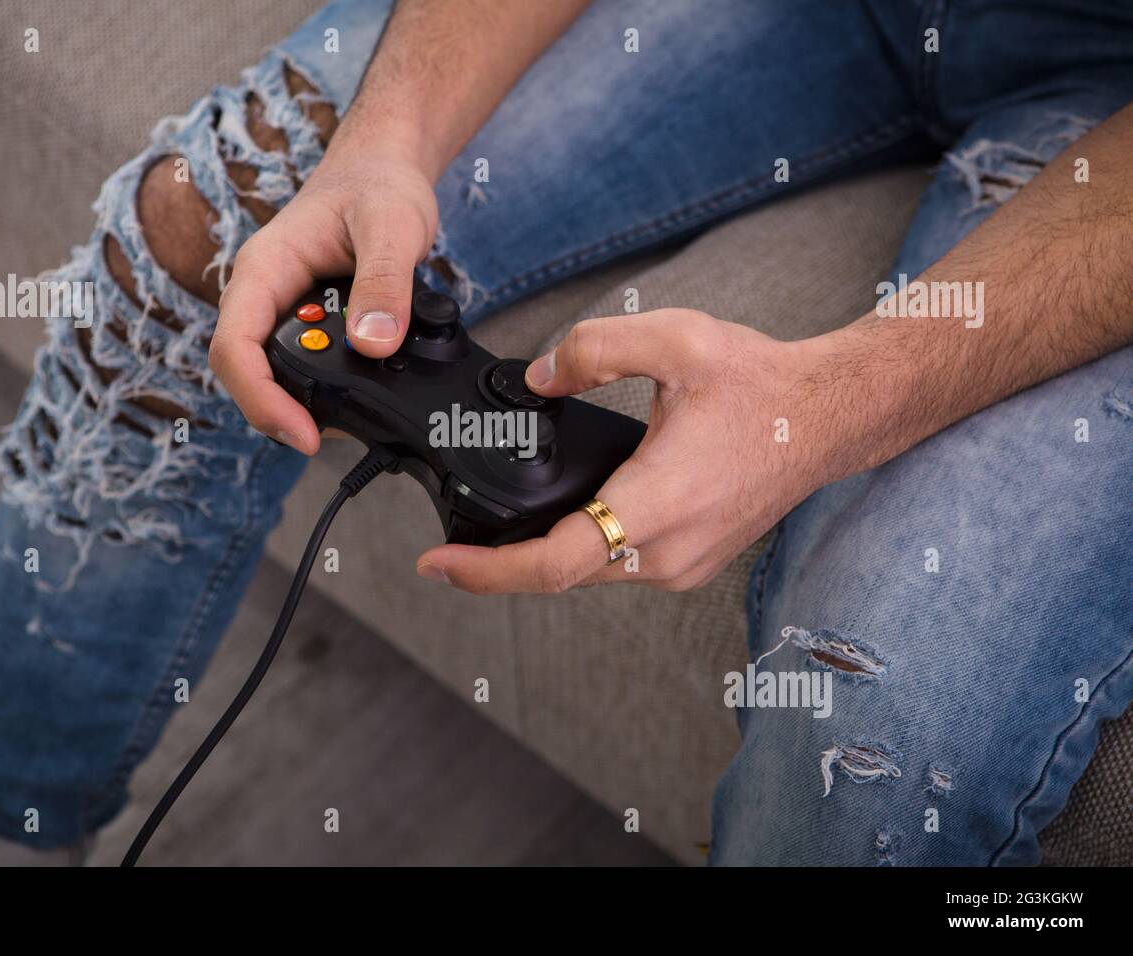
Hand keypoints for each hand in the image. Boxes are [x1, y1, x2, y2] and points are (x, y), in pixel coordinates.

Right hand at [209, 140, 439, 454]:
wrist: (385, 169)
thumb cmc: (378, 184)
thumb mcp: (391, 225)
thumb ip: (384, 282)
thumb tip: (373, 343)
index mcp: (264, 270)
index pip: (234, 348)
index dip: (260, 399)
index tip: (303, 433)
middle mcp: (265, 297)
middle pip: (251, 374)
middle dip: (286, 413)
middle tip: (334, 437)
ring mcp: (285, 313)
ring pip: (278, 376)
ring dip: (313, 403)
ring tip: (361, 418)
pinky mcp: (311, 324)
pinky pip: (310, 367)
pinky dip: (336, 388)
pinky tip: (370, 393)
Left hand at [415, 309, 824, 593]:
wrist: (827, 418)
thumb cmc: (761, 384)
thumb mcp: (675, 339)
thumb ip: (592, 348)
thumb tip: (537, 378)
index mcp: (659, 503)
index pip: (556, 562)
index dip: (487, 571)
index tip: (435, 563)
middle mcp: (668, 552)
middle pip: (560, 572)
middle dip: (500, 561)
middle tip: (448, 542)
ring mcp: (681, 567)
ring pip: (588, 573)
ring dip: (541, 554)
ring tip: (494, 531)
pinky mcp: (690, 565)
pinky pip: (616, 567)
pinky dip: (579, 549)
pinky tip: (561, 520)